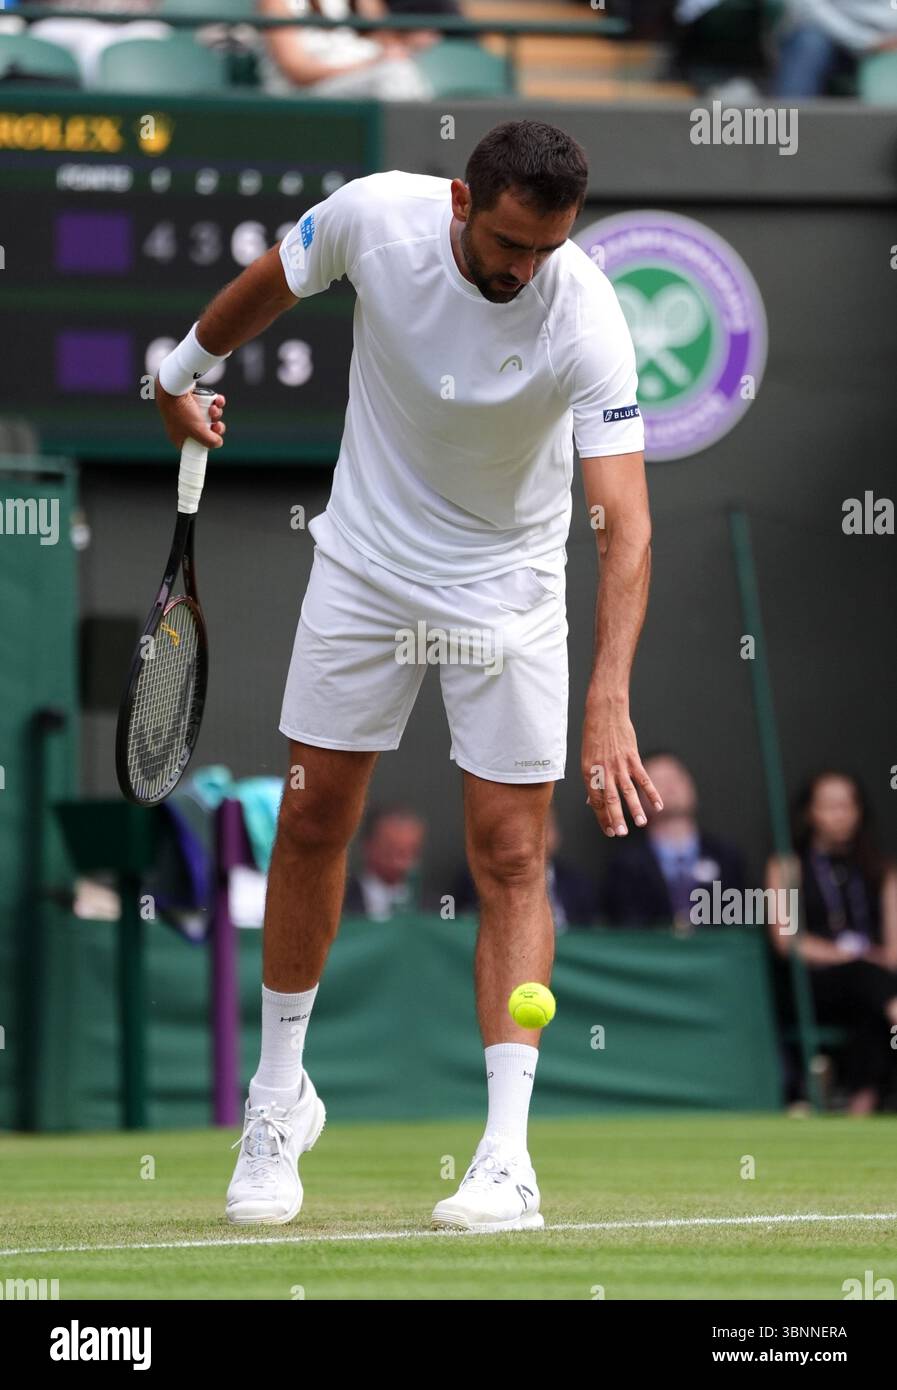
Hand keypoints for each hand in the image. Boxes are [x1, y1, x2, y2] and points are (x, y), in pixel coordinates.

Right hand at [156, 380, 225, 451]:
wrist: (174, 386)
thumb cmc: (182, 411)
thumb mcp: (198, 431)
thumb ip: (210, 441)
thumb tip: (218, 443)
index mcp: (179, 436)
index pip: (195, 446)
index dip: (206, 443)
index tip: (213, 439)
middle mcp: (182, 425)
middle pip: (205, 431)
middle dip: (215, 427)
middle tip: (217, 425)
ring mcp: (187, 411)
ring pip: (209, 416)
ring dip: (216, 413)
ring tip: (213, 408)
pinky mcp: (193, 398)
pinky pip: (209, 403)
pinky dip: (216, 402)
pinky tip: (218, 400)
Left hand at [581, 696, 661, 836]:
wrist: (605, 712)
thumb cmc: (594, 736)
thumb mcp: (587, 759)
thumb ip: (592, 781)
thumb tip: (591, 802)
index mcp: (588, 772)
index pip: (595, 801)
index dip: (602, 818)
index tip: (608, 831)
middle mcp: (603, 770)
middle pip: (610, 799)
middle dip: (616, 819)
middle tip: (621, 834)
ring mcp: (619, 765)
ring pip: (628, 791)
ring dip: (635, 809)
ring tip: (642, 824)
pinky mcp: (632, 758)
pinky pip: (643, 779)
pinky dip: (651, 793)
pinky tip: (658, 805)